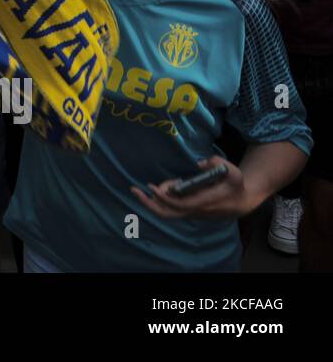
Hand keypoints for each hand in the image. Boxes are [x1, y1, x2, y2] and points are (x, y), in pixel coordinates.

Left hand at [132, 157, 249, 219]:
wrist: (241, 202)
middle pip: (167, 214)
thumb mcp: (232, 171)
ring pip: (167, 212)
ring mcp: (191, 213)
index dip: (164, 198)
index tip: (151, 187)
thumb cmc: (235, 185)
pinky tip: (162, 188)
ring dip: (154, 200)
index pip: (179, 205)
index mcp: (204, 202)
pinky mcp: (189, 212)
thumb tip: (200, 163)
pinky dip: (162, 199)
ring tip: (152, 186)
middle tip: (134, 190)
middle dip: (148, 204)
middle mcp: (195, 211)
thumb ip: (217, 163)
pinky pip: (170, 209)